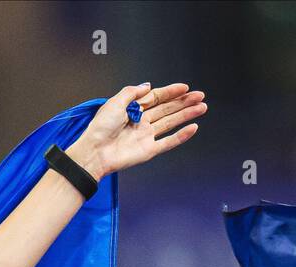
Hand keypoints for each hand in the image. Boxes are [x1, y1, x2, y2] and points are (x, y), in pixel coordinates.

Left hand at [65, 82, 205, 178]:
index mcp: (131, 110)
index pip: (155, 98)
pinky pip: (168, 142)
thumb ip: (132, 92)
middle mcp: (140, 123)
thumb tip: (148, 86)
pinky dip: (181, 136)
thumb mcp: (114, 103)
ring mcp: (145, 136)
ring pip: (170, 123)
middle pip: (166, 110)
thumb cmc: (100, 129)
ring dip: (186, 115)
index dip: (170, 92)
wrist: (94, 152)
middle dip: (183, 102)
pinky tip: (193, 127)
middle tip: (200, 95)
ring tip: (202, 107)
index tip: (185, 87)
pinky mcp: (148, 150)